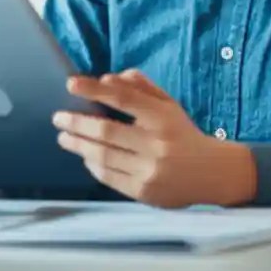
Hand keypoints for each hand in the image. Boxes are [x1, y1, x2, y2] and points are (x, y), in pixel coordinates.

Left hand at [53, 70, 256, 207]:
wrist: (212, 173)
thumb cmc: (183, 134)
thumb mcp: (169, 105)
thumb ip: (141, 89)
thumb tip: (109, 78)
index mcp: (164, 118)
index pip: (124, 99)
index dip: (95, 90)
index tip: (71, 84)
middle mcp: (156, 144)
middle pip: (106, 130)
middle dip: (77, 122)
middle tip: (58, 117)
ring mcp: (150, 170)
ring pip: (103, 155)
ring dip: (78, 144)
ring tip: (64, 137)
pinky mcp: (144, 191)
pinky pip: (109, 177)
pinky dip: (93, 165)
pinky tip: (85, 156)